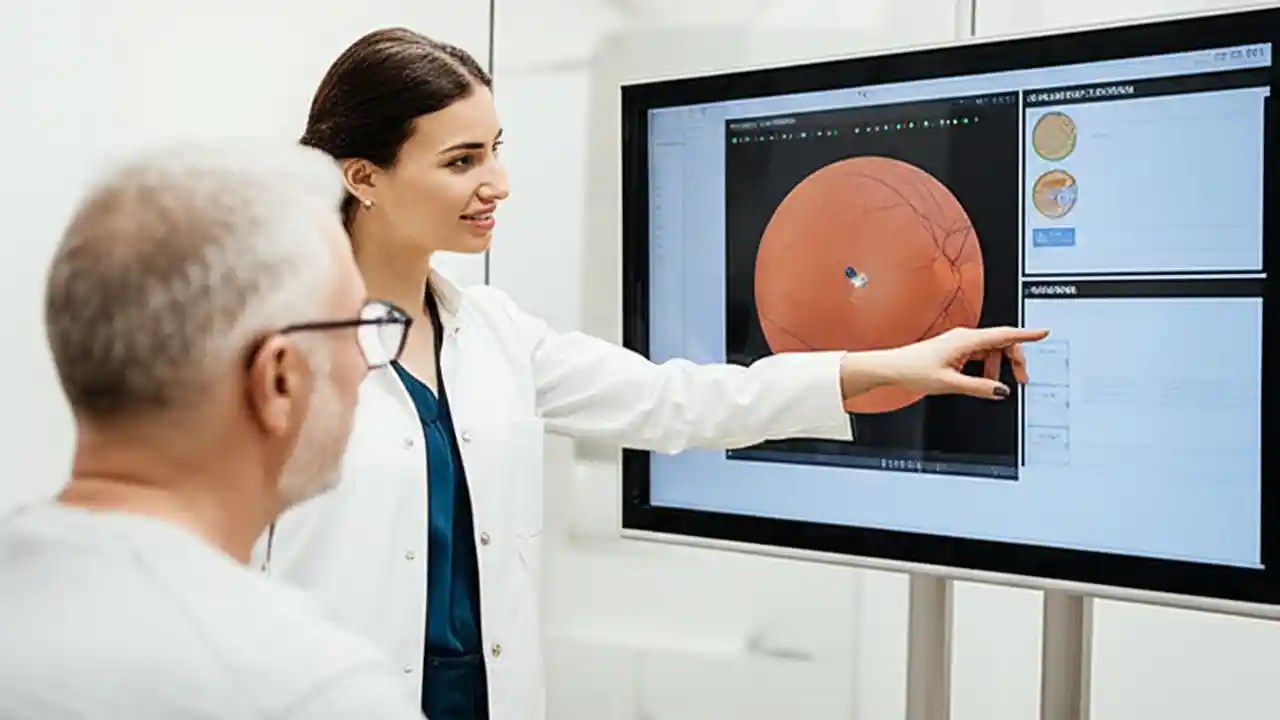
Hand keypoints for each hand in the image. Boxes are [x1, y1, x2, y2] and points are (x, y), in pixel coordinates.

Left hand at [839, 326, 1049, 401]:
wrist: (892, 368)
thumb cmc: (913, 370)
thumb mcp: (950, 383)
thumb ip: (978, 387)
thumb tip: (1000, 390)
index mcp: (965, 340)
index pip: (1003, 334)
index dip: (1026, 335)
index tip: (1043, 333)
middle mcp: (964, 337)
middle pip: (1001, 343)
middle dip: (1015, 360)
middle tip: (1022, 379)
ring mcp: (959, 343)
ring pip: (990, 351)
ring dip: (998, 367)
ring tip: (998, 385)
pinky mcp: (954, 350)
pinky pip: (979, 355)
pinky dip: (986, 367)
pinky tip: (984, 380)